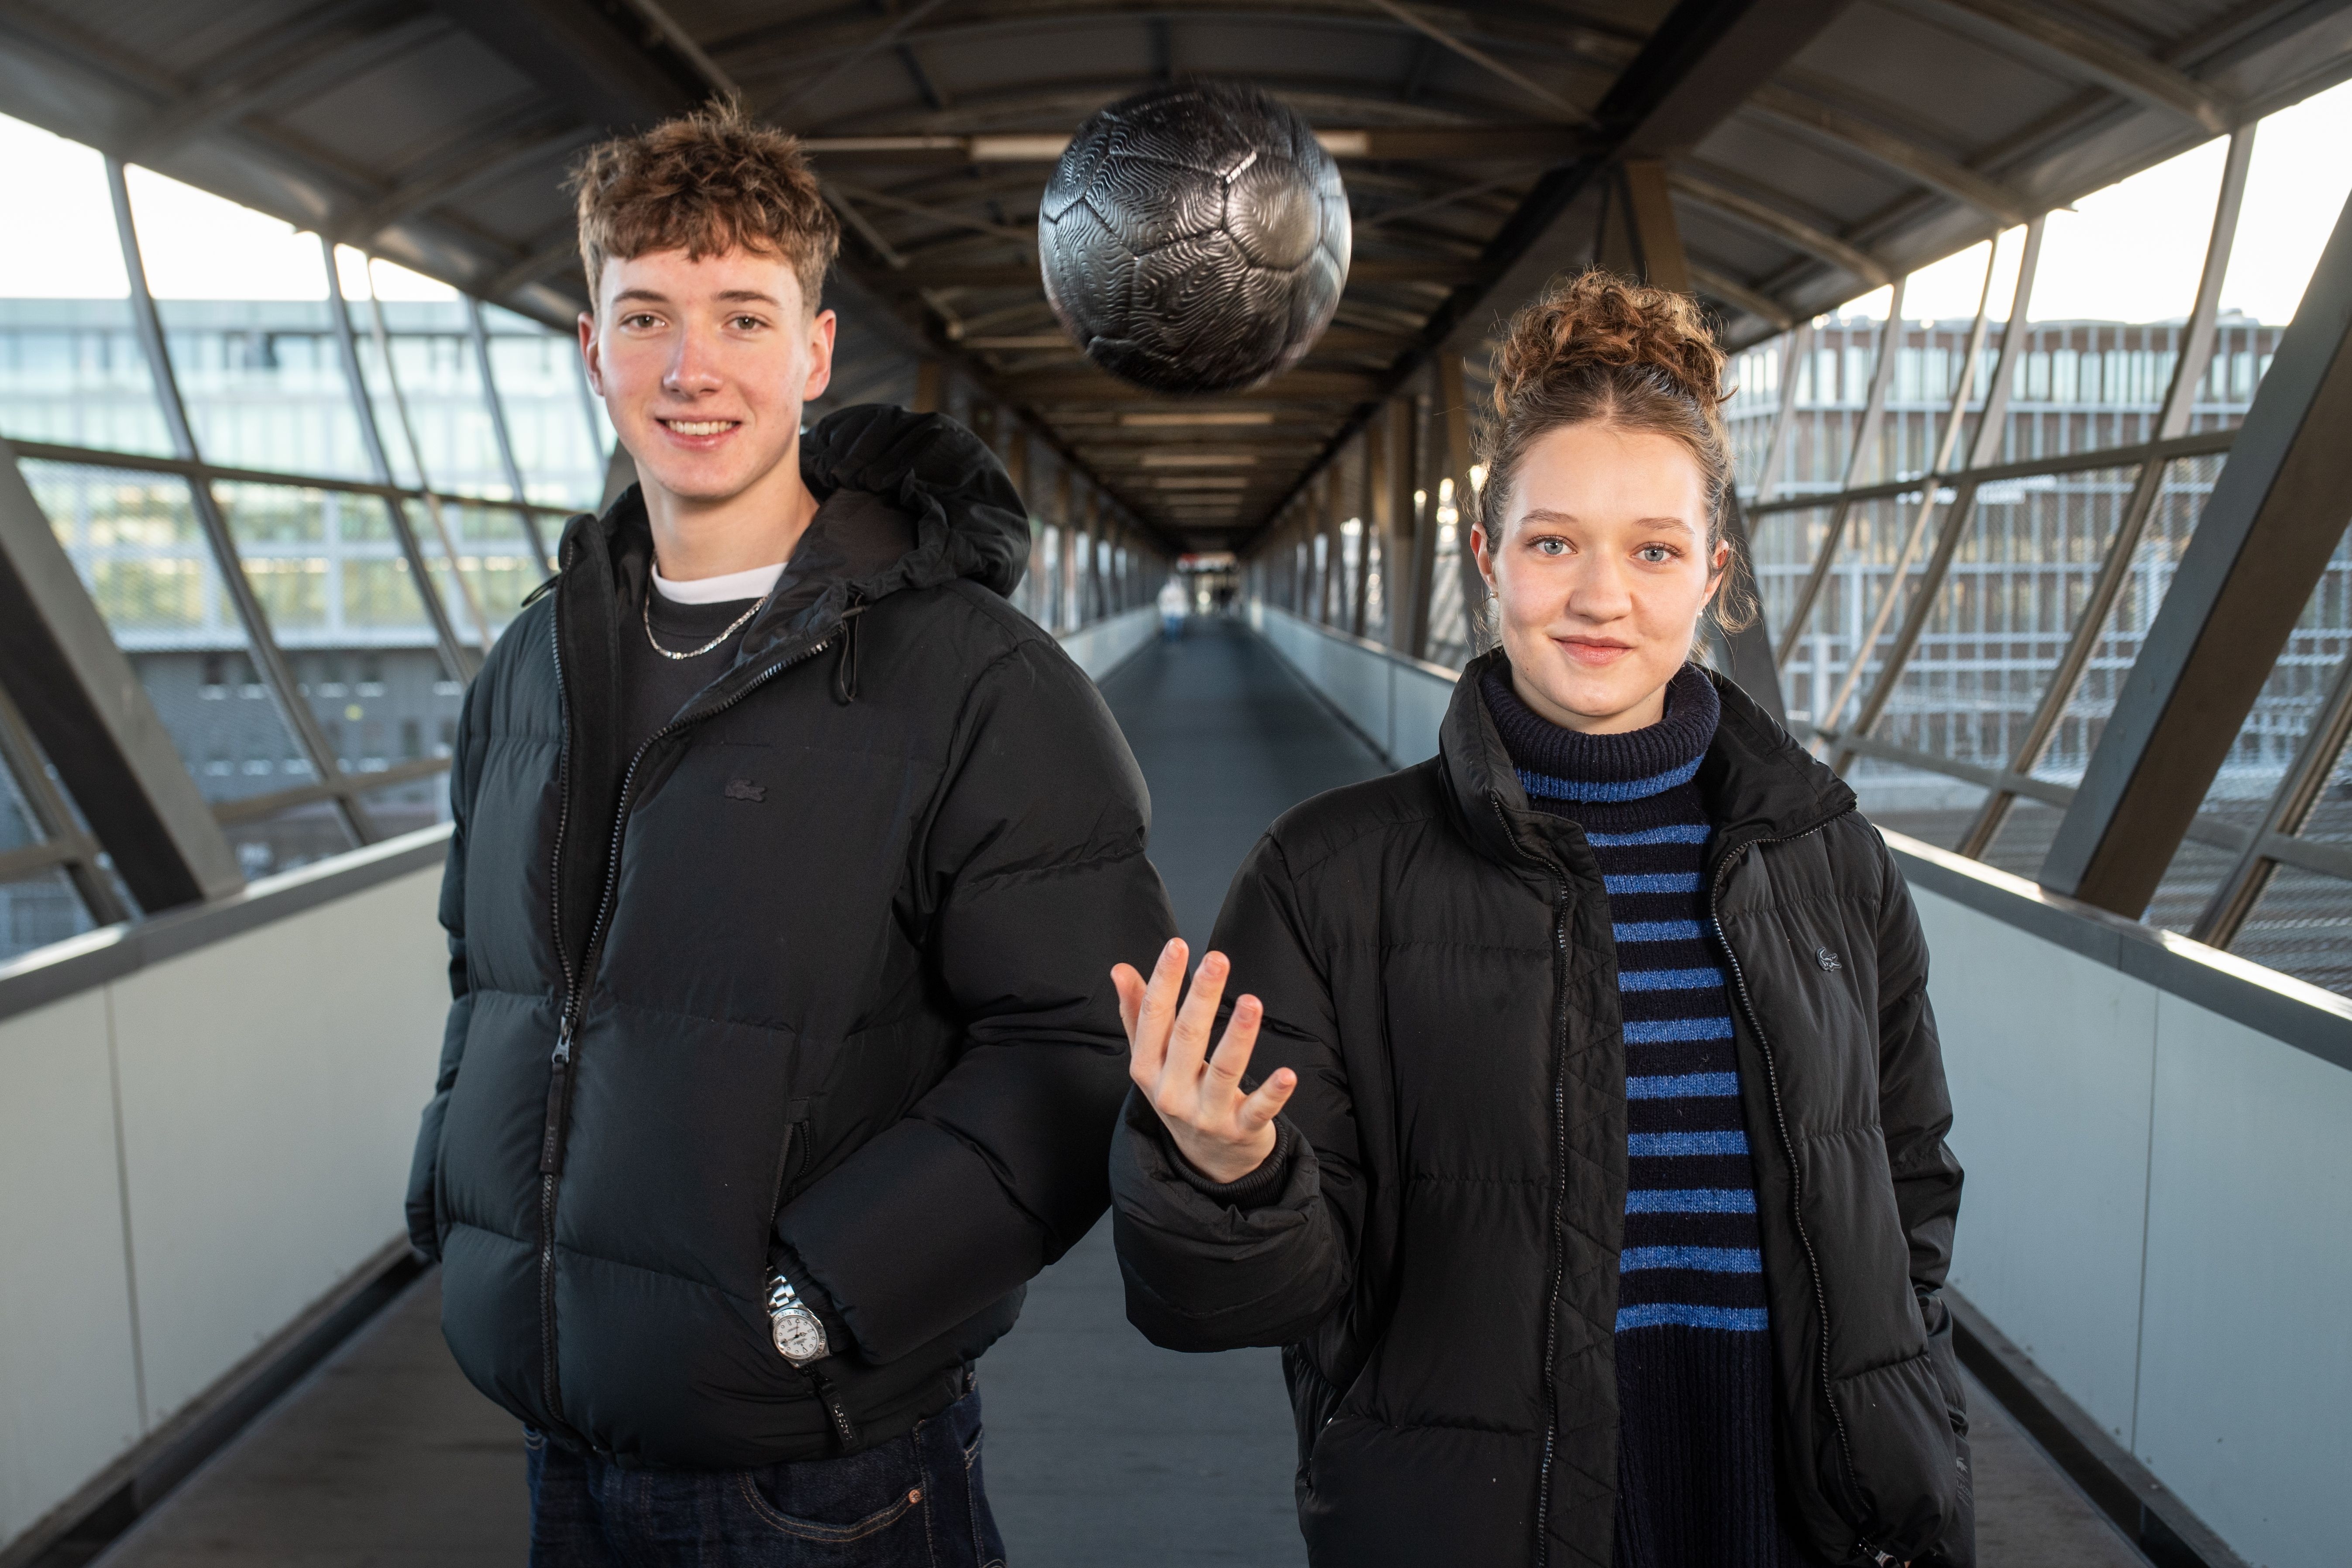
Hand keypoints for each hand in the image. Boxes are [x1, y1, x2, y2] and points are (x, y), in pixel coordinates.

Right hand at [1112, 939, 1296, 1185]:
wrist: (1206, 1159)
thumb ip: (1136, 1014)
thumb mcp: (1150, 1060)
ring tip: (1252, 1002)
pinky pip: (1257, 1111)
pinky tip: (1288, 1074)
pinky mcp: (1239, 1131)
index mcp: (1147, 1069)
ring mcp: (1205, 1114)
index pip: (1153, 1018)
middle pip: (1186, 1038)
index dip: (1164, 980)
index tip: (1177, 945)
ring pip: (1223, 1071)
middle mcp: (1171, 1092)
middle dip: (1201, 997)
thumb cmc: (1178, 1094)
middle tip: (1217, 959)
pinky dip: (1272, 1094)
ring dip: (1238, 1036)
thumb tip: (1120, 969)